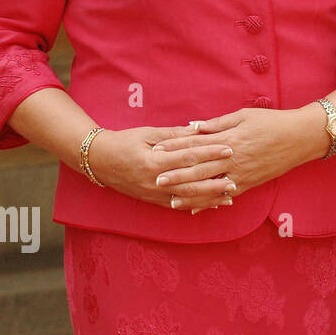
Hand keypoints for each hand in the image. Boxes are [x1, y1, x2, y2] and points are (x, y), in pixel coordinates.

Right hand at [85, 125, 234, 212]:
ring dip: (209, 197)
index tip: (229, 149)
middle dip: (215, 179)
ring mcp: (152, 193)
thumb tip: (199, 129)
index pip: (188, 157)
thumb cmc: (124, 142)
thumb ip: (174, 134)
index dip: (209, 153)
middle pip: (190, 181)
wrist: (98, 161)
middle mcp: (153, 181)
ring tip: (230, 195)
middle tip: (236, 176)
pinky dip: (196, 205)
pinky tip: (211, 204)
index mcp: (153, 161)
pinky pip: (177, 205)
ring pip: (186, 197)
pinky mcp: (152, 200)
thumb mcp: (148, 133)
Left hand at [152, 107, 324, 212]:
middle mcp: (233, 159)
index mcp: (230, 139)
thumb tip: (193, 127)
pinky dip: (211, 202)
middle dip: (176, 174)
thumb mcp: (244, 115)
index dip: (176, 146)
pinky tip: (197, 207)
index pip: (197, 144)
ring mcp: (242, 174)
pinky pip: (226, 195)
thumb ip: (218, 123)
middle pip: (200, 168)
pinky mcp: (250, 183)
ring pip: (211, 186)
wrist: (300, 138)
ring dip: (190, 193)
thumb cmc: (272, 122)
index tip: (157, 149)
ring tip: (171, 199)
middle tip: (155, 179)